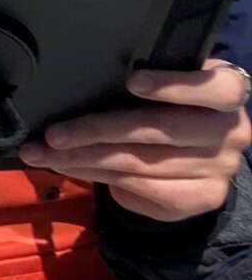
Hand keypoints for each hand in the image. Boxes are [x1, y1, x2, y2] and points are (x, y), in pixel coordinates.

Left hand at [20, 58, 251, 222]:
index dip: (174, 85)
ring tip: (46, 154)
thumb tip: (83, 88)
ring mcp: (220, 168)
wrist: (203, 158)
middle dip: (97, 131)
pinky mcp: (203, 198)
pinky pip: (142, 188)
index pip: (217, 88)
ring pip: (140, 163)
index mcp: (229, 93)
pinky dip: (100, 178)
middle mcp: (232, 132)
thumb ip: (151, 83)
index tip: (131, 82)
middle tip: (54, 134)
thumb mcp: (174, 89)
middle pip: (159, 131)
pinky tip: (74, 170)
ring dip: (85, 159)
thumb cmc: (177, 110)